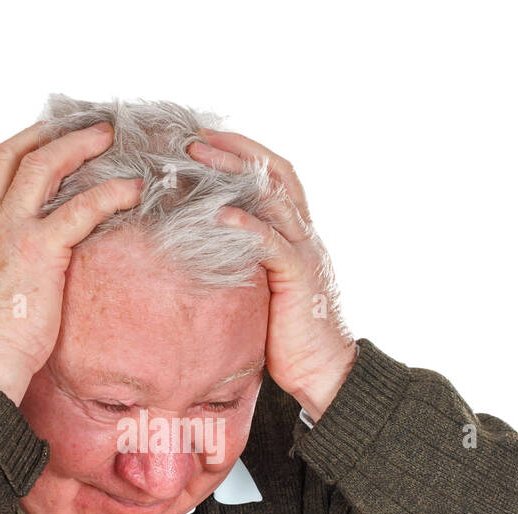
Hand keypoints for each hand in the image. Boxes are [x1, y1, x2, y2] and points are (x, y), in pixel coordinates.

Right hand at [0, 120, 144, 404]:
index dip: (18, 149)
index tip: (43, 141)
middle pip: (13, 153)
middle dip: (50, 133)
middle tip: (83, 127)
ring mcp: (6, 230)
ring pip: (44, 164)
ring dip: (80, 145)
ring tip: (109, 138)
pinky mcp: (38, 251)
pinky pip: (81, 208)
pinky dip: (110, 192)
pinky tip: (133, 189)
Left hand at [188, 130, 355, 419]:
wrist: (324, 372)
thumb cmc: (290, 336)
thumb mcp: (265, 288)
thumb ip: (248, 261)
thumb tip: (209, 249)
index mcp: (298, 233)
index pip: (275, 177)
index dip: (243, 152)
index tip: (206, 139)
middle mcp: (305, 234)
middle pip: (275, 173)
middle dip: (235, 150)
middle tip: (193, 138)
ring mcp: (306, 252)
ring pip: (273, 197)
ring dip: (233, 173)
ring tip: (197, 159)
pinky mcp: (299, 277)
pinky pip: (273, 243)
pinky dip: (246, 226)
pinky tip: (219, 216)